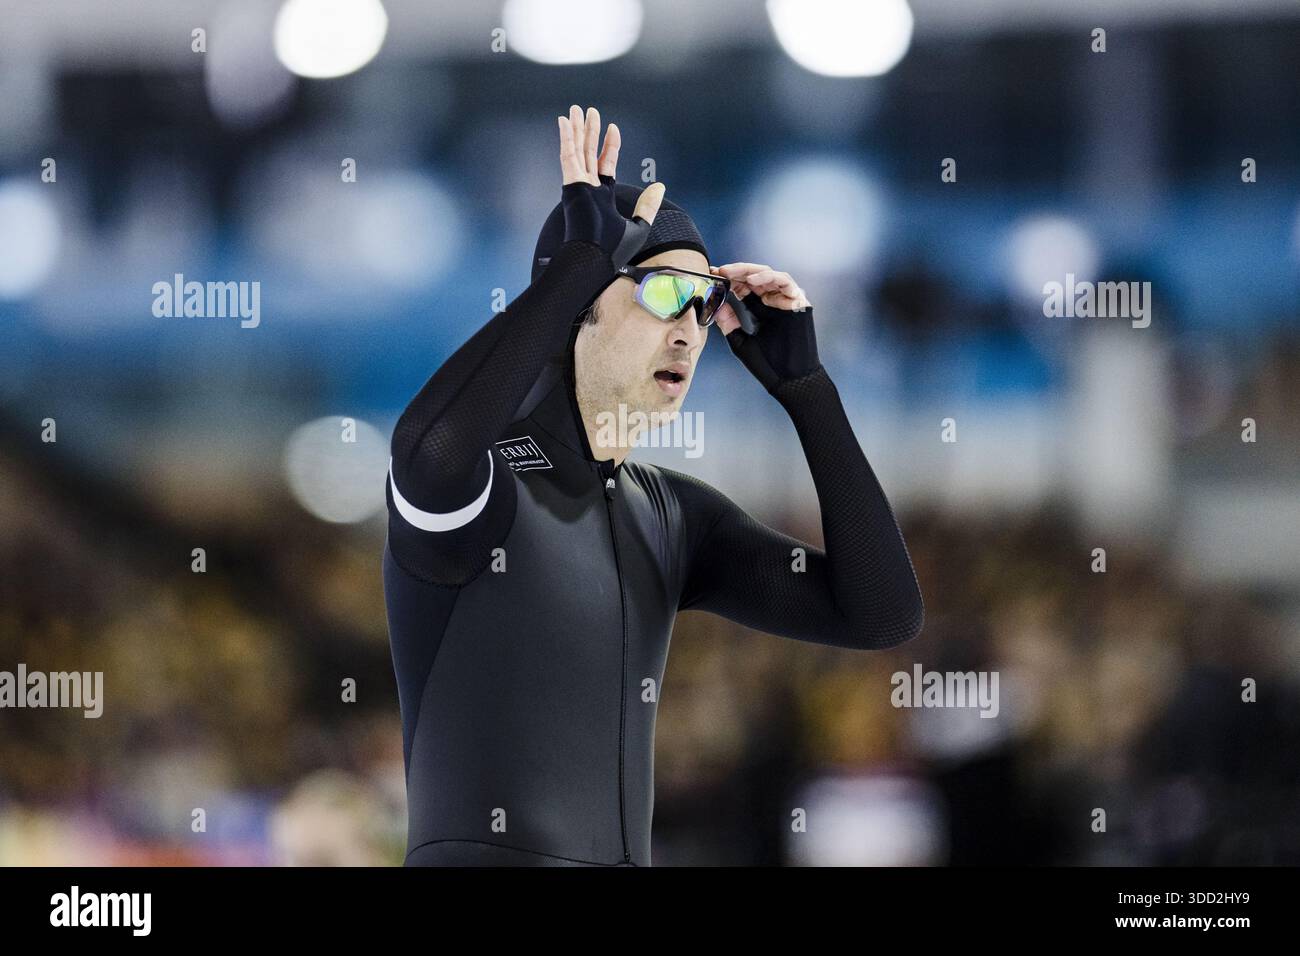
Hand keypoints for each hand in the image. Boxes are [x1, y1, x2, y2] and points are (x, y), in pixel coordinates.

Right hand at [557, 104, 663, 265]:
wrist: (595, 258)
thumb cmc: (613, 250)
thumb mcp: (638, 226)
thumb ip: (648, 205)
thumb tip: (660, 186)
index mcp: (601, 197)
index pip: (605, 165)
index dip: (610, 146)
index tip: (613, 128)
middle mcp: (587, 189)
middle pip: (588, 153)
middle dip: (589, 132)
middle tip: (589, 112)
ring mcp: (578, 185)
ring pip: (577, 150)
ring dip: (577, 129)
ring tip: (575, 109)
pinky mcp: (571, 183)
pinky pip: (568, 155)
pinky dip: (566, 137)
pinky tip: (564, 121)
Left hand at [708, 262, 818, 392]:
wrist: (790, 380)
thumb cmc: (769, 365)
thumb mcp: (741, 341)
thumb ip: (729, 323)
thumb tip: (716, 305)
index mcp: (760, 309)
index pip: (744, 287)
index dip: (729, 280)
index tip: (713, 276)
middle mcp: (774, 302)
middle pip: (756, 277)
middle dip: (737, 271)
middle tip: (721, 271)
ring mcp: (787, 301)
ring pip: (770, 275)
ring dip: (752, 272)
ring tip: (734, 274)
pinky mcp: (800, 302)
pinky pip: (786, 283)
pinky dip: (770, 279)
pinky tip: (754, 283)